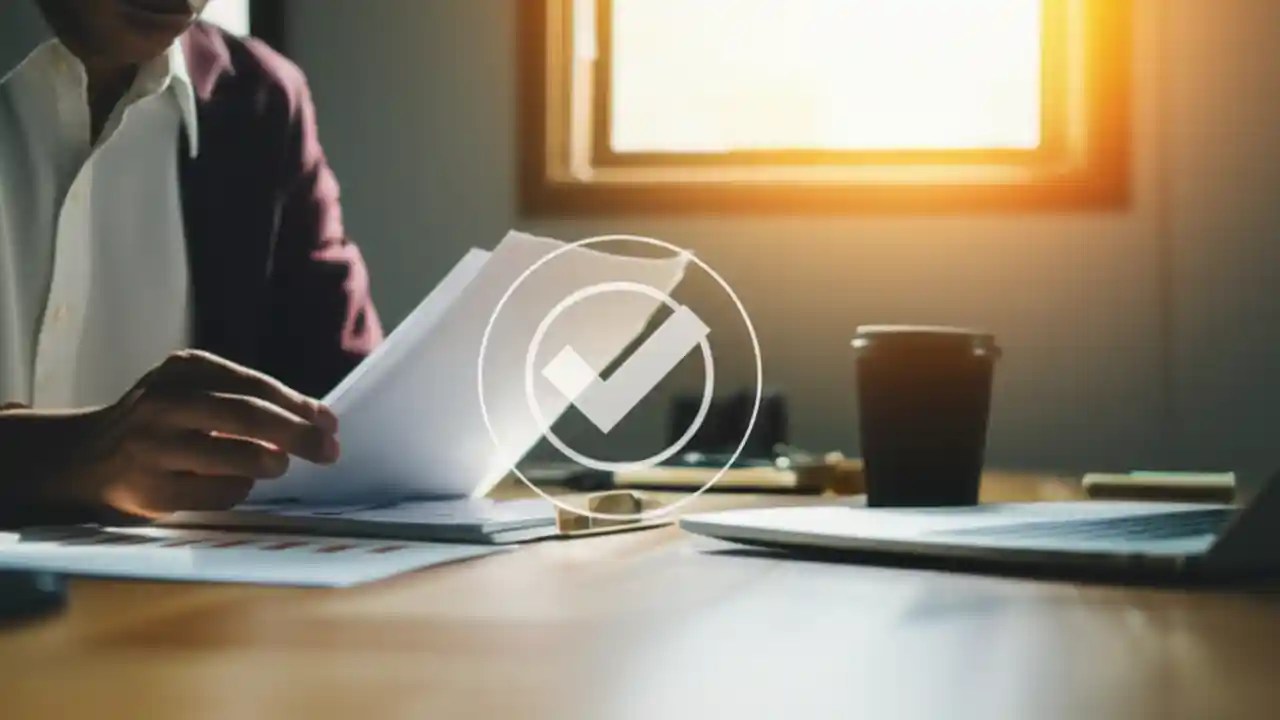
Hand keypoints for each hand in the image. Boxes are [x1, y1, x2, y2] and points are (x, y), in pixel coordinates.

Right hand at [30, 350, 339, 519]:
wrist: (85, 456)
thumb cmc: (161, 421)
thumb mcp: (194, 390)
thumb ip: (248, 398)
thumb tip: (318, 419)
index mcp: (183, 370)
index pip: (253, 385)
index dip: (298, 405)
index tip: (330, 422)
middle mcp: (165, 404)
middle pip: (247, 415)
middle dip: (298, 434)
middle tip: (329, 451)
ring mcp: (154, 448)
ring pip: (234, 456)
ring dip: (269, 462)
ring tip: (279, 464)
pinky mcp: (150, 491)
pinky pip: (216, 493)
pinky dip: (241, 489)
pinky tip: (241, 483)